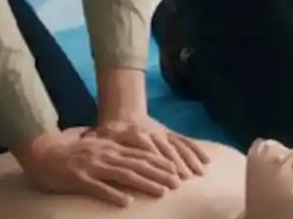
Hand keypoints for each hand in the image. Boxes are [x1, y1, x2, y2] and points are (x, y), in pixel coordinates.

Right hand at [18, 129, 180, 206]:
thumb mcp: (96, 145)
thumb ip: (114, 150)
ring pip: (124, 174)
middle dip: (160, 173)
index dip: (160, 161)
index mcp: (111, 146)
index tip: (176, 169)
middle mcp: (106, 154)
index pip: (141, 153)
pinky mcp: (79, 178)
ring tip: (162, 192)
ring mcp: (93, 165)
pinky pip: (98, 188)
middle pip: (138, 164)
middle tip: (177, 183)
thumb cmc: (70, 151)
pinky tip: (126, 202)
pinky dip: (113, 194)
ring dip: (145, 183)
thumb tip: (134, 156)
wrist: (41, 151)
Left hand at [89, 116, 209, 179]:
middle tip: (179, 182)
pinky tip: (205, 161)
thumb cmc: (109, 129)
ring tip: (195, 174)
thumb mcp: (101, 135)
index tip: (159, 175)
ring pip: (178, 147)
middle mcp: (152, 132)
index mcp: (135, 134)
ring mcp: (163, 133)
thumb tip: (87, 146)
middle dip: (172, 167)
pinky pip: (186, 141)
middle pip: (164, 152)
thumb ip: (97, 141)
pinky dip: (196, 150)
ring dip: (187, 161)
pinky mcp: (170, 133)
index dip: (153, 164)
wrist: (124, 111)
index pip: (146, 152)